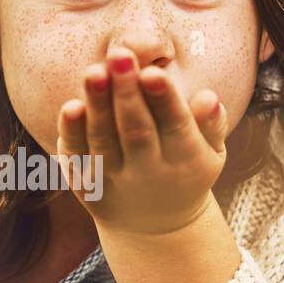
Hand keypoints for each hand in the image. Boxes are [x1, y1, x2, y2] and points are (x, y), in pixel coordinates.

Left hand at [55, 56, 229, 235]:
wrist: (155, 228)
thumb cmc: (186, 171)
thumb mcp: (211, 154)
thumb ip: (212, 125)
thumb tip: (208, 98)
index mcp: (186, 159)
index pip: (176, 126)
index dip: (164, 99)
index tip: (152, 71)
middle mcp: (150, 173)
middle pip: (136, 132)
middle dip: (127, 93)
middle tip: (119, 54)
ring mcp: (115, 182)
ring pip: (104, 142)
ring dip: (98, 107)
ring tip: (94, 71)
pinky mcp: (88, 187)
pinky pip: (77, 157)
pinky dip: (71, 134)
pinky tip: (71, 106)